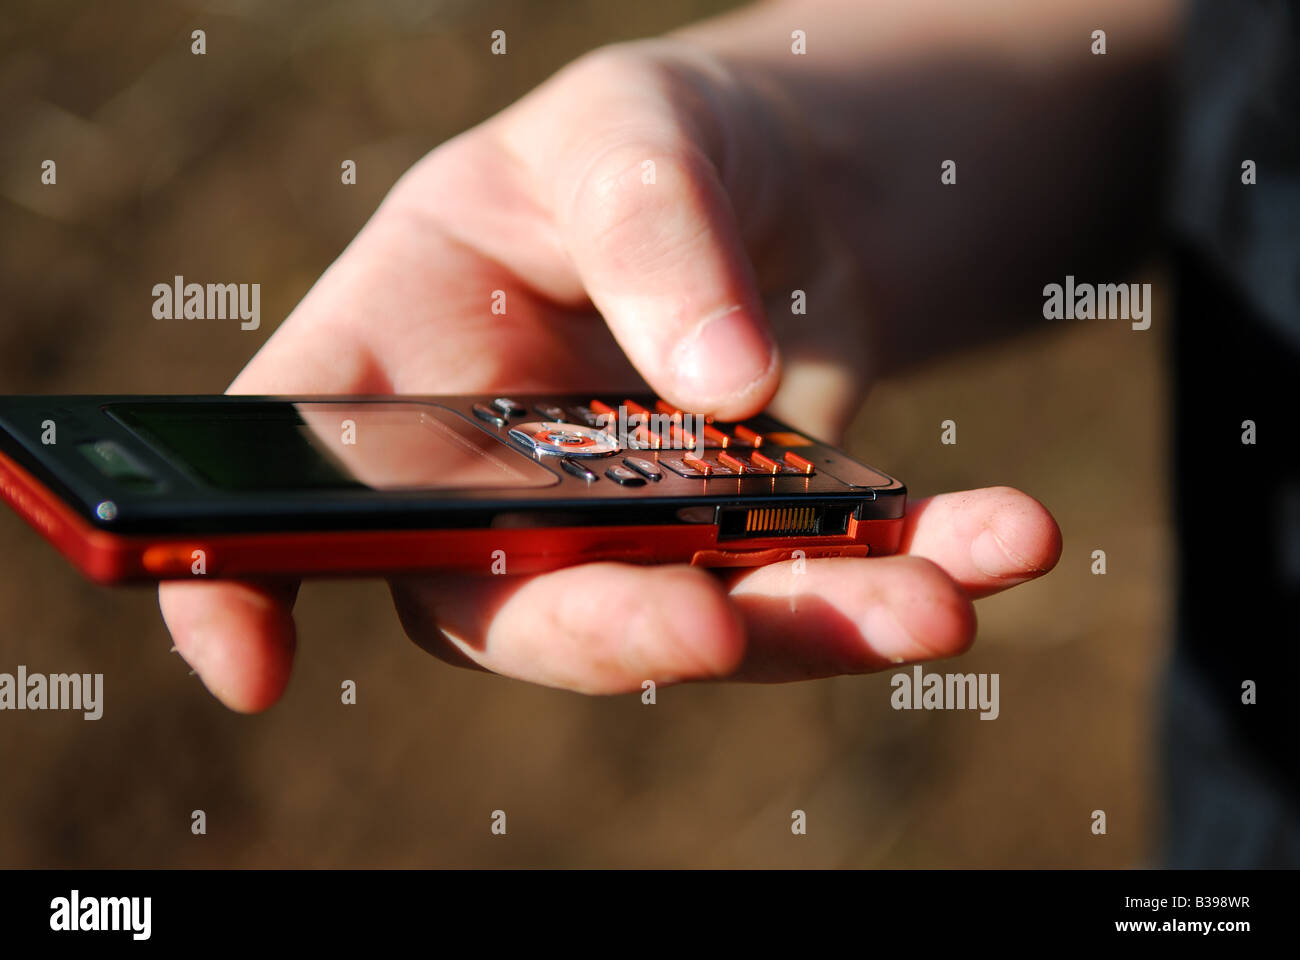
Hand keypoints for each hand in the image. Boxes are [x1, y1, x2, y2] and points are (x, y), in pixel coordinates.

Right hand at [158, 42, 1060, 709]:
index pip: (291, 489)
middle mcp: (497, 481)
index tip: (248, 667)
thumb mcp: (636, 132)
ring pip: (690, 619)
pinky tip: (1006, 536)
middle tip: (717, 637)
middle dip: (613, 633)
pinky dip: (917, 565)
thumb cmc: (651, 142)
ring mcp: (623, 527)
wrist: (775, 180)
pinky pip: (820, 576)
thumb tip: (718, 391)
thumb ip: (655, 237)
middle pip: (509, 603)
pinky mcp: (744, 538)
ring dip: (815, 624)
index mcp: (404, 367)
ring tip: (933, 603)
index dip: (238, 587)